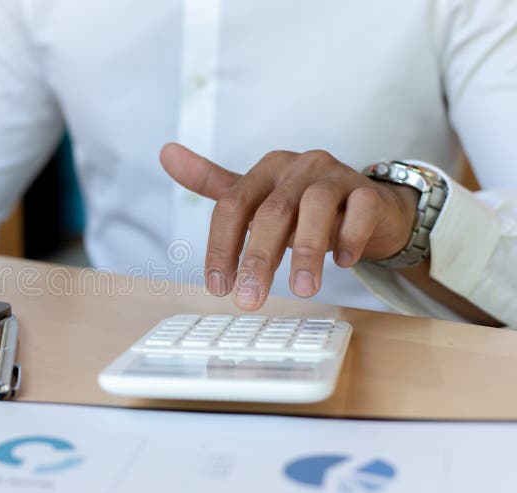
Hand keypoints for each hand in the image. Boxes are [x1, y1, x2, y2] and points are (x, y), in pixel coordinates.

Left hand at [160, 143, 419, 309]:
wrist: (367, 206)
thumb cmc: (301, 207)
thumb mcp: (256, 197)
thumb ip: (213, 182)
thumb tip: (165, 152)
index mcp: (264, 171)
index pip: (232, 205)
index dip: (221, 248)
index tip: (218, 288)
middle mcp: (296, 167)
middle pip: (270, 212)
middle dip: (258, 259)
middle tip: (250, 300)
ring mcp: (334, 176)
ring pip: (314, 207)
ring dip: (306, 252)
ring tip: (302, 290)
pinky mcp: (368, 191)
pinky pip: (360, 209)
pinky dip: (349, 236)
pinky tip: (343, 263)